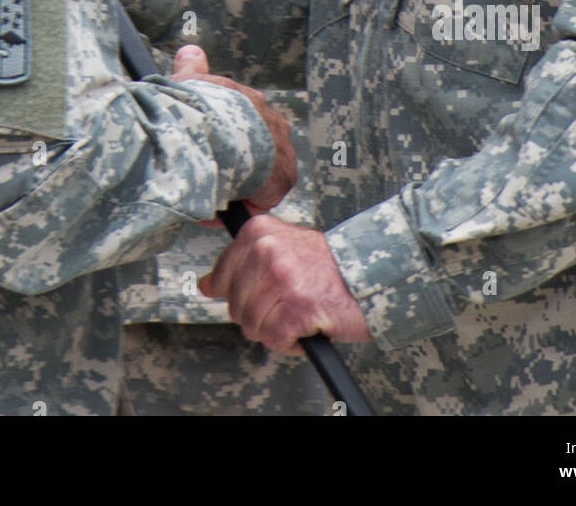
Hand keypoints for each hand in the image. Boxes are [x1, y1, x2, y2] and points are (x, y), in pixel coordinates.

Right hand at [172, 45, 296, 211]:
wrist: (208, 126)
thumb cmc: (196, 103)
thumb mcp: (189, 80)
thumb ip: (192, 66)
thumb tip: (190, 50)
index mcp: (252, 103)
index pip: (247, 127)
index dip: (228, 144)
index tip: (210, 154)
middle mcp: (273, 123)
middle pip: (258, 153)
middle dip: (237, 168)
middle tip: (210, 178)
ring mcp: (281, 150)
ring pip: (262, 177)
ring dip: (239, 188)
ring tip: (212, 195)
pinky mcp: (282, 177)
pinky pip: (262, 199)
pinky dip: (240, 207)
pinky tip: (218, 208)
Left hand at [199, 215, 372, 352]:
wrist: (369, 276)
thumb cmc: (326, 266)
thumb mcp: (281, 247)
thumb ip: (243, 263)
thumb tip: (206, 285)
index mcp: (258, 232)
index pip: (221, 275)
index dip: (238, 295)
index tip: (259, 296)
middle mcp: (267, 251)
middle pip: (237, 306)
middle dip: (260, 316)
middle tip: (287, 306)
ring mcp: (283, 279)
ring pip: (253, 325)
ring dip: (276, 330)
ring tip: (299, 314)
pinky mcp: (299, 307)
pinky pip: (275, 339)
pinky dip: (290, 342)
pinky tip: (307, 327)